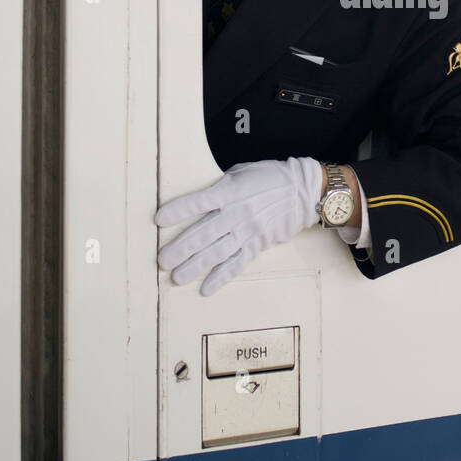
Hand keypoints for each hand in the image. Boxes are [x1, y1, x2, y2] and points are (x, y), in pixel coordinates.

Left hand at [155, 157, 322, 295]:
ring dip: (195, 266)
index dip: (179, 211)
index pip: (199, 202)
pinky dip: (222, 277)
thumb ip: (220, 187)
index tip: (158, 219)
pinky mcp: (257, 244)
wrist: (302, 191)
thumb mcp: (241, 172)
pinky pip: (237, 263)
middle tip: (162, 260)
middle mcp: (237, 213)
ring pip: (217, 252)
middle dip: (181, 248)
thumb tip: (199, 200)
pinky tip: (206, 288)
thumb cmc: (269, 177)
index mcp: (230, 191)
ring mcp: (247, 231)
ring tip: (176, 277)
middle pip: (204, 233)